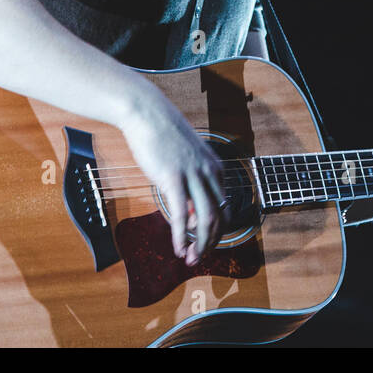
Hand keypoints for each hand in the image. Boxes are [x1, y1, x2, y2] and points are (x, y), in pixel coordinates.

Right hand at [118, 85, 224, 265]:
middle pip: (220, 216)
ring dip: (200, 244)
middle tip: (199, 258)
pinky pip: (182, 215)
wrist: (147, 113)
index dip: (217, 230)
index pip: (225, 207)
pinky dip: (181, 236)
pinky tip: (177, 247)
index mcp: (216, 168)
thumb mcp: (187, 158)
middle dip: (211, 242)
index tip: (203, 242)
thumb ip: (194, 182)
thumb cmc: (164, 136)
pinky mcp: (174, 178)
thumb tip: (191, 210)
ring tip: (190, 258)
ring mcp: (193, 175)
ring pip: (206, 219)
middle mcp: (210, 173)